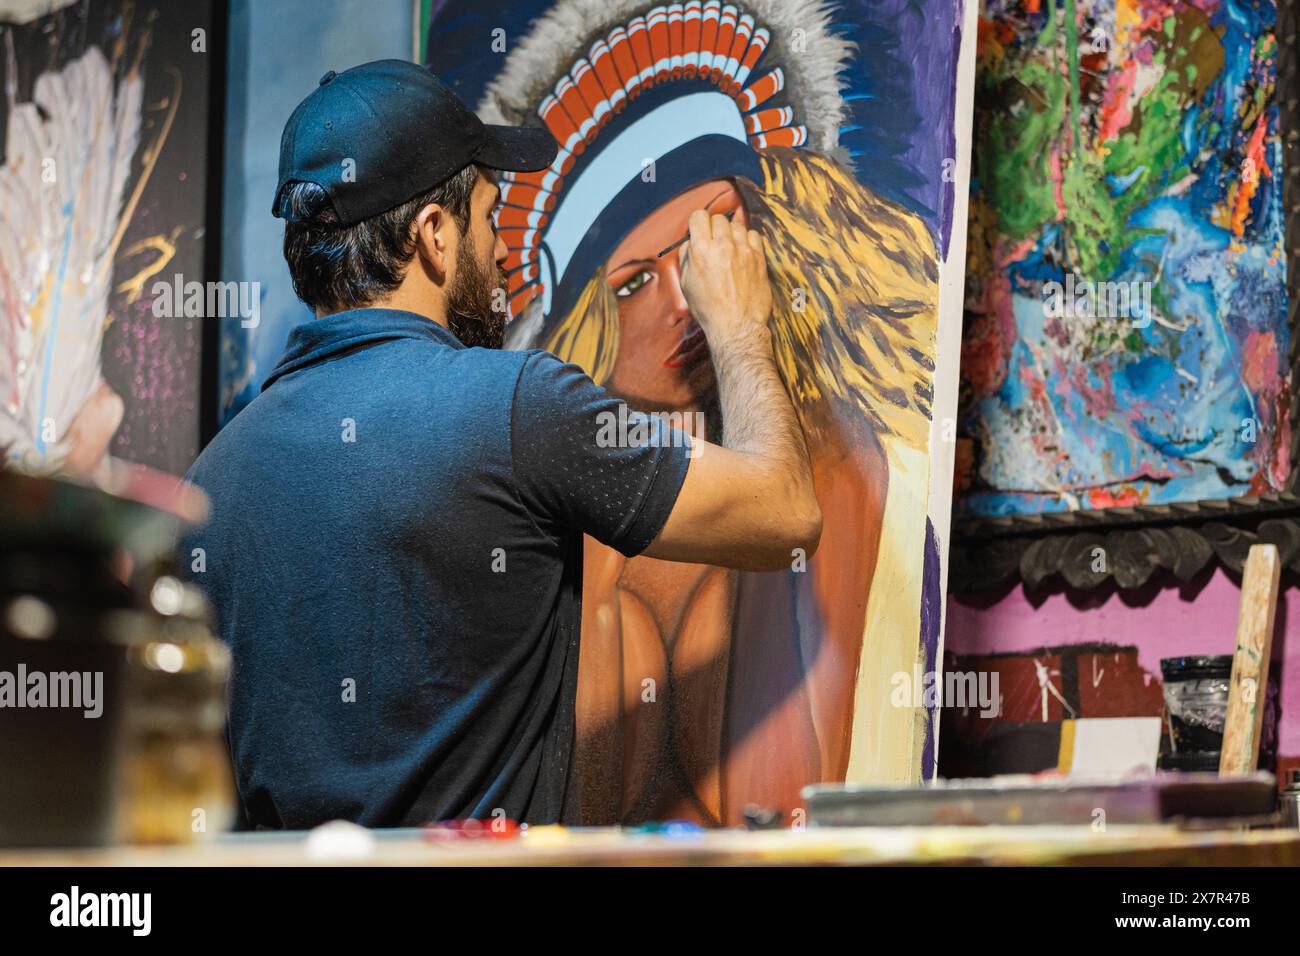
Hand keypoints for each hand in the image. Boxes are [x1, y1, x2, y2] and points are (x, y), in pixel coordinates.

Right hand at [679, 209, 771, 347]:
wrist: (736, 326)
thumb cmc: (709, 308)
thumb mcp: (686, 284)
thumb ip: (687, 257)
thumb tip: (691, 242)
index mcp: (701, 250)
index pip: (699, 216)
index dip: (698, 223)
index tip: (700, 232)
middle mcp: (722, 246)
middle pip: (718, 219)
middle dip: (714, 228)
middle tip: (714, 244)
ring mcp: (743, 250)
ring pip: (736, 225)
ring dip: (731, 234)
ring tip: (729, 251)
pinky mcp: (759, 257)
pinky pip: (754, 235)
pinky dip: (748, 240)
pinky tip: (743, 253)